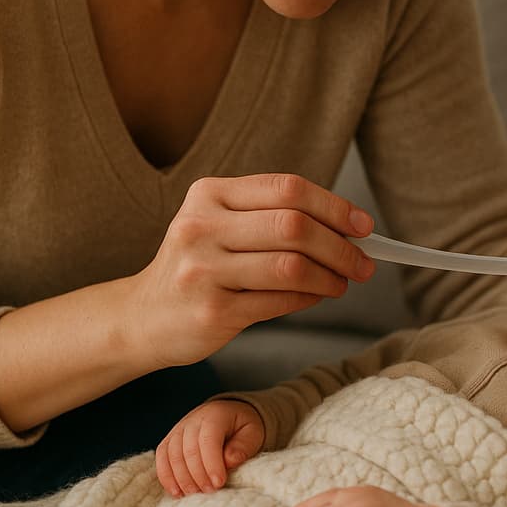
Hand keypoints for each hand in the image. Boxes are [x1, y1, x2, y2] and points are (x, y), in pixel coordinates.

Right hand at [126, 174, 375, 368]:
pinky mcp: (212, 310)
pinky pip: (280, 301)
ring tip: (342, 282)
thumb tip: (347, 227)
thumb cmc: (197, 267)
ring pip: (291, 266)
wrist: (143, 316)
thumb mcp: (218, 224)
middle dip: (340, 245)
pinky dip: (309, 299)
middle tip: (363, 262)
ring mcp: (204, 269)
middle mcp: (201, 226)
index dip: (333, 205)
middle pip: (293, 226)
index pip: (286, 189)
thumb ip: (270, 217)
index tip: (363, 225)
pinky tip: (316, 297)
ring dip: (330, 277)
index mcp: (208, 194)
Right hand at [156, 399, 264, 496]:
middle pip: (188, 450)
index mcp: (215, 415)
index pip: (208, 440)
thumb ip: (243, 446)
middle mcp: (193, 420)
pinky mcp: (170, 440)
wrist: (227, 415)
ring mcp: (178, 429)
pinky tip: (176, 492)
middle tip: (210, 492)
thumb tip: (229, 461)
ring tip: (195, 495)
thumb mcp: (252, 433)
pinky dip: (166, 476)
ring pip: (172, 455)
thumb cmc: (241, 428)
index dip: (212, 463)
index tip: (219, 483)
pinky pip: (162, 458)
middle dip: (198, 475)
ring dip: (182, 478)